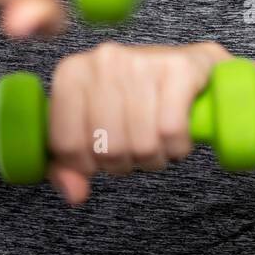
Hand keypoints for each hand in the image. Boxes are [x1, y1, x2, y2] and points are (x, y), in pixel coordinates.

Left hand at [45, 40, 232, 203]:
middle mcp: (104, 60)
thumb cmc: (136, 98)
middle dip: (124, 163)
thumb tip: (74, 193)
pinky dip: (177, 147)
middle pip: (107, 148)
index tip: (101, 159)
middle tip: (135, 150)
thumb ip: (71, 163)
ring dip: (153, 158)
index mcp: (72, 72)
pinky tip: (176, 138)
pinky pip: (171, 131)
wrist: (189, 65)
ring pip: (141, 143)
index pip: (66, 144)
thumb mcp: (94, 124)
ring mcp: (142, 61)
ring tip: (156, 144)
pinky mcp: (179, 69)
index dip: (87, 166)